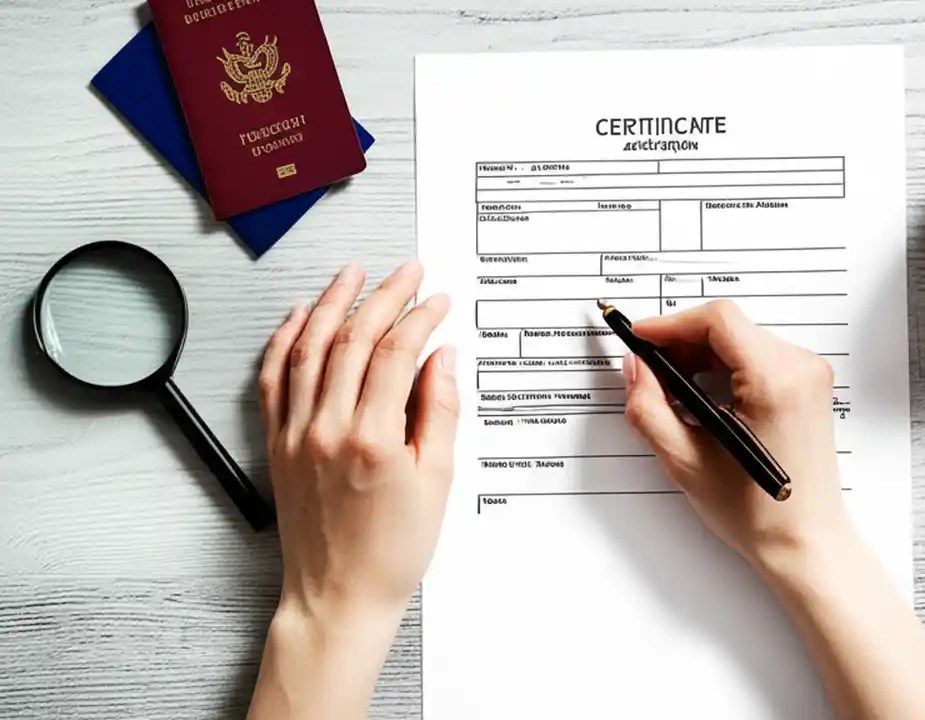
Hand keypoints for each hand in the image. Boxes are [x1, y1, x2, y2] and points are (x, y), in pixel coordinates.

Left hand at [257, 261, 456, 626]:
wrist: (338, 597)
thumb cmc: (391, 551)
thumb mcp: (436, 481)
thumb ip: (438, 412)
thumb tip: (442, 358)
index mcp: (373, 438)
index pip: (396, 353)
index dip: (420, 316)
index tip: (437, 299)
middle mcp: (327, 429)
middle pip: (353, 339)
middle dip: (383, 296)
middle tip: (407, 271)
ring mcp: (296, 435)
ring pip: (308, 348)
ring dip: (331, 303)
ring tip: (353, 274)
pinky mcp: (277, 445)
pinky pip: (273, 379)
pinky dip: (284, 340)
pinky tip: (299, 317)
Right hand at [622, 300, 853, 574]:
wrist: (804, 542)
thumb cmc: (759, 514)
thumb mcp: (686, 461)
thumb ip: (649, 408)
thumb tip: (636, 368)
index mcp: (776, 381)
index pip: (718, 320)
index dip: (671, 324)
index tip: (643, 339)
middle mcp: (800, 370)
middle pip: (729, 327)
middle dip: (683, 343)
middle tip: (651, 372)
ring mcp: (809, 376)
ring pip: (741, 339)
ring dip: (702, 356)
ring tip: (675, 392)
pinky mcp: (808, 386)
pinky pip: (758, 356)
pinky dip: (724, 367)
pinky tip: (705, 397)